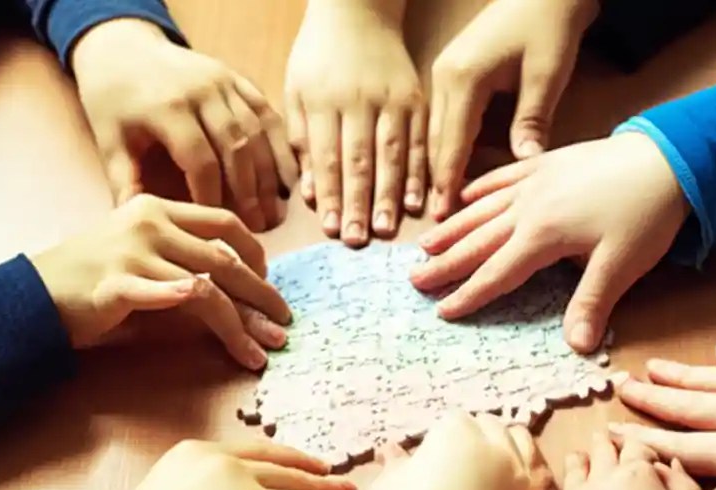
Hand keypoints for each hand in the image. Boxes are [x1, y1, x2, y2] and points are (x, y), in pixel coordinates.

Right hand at [30, 194, 288, 369]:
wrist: (28, 296)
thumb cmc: (86, 278)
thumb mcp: (136, 252)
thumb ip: (179, 255)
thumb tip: (231, 282)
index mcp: (157, 208)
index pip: (226, 223)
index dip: (257, 255)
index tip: (269, 285)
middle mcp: (149, 223)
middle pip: (226, 257)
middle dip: (263, 295)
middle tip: (285, 323)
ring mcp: (134, 252)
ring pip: (210, 284)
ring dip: (244, 322)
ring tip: (265, 348)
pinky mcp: (119, 285)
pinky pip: (176, 298)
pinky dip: (212, 320)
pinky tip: (234, 344)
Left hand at [72, 19, 297, 230]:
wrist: (125, 48)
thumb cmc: (114, 99)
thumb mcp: (109, 139)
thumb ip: (125, 181)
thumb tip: (136, 224)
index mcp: (168, 106)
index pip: (200, 160)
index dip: (212, 197)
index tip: (216, 224)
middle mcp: (202, 90)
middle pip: (237, 147)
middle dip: (250, 192)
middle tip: (259, 228)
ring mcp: (225, 82)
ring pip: (258, 133)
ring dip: (270, 176)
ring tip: (275, 213)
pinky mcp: (239, 80)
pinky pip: (268, 115)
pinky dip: (281, 149)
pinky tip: (288, 181)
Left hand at [286, 1, 425, 242]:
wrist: (358, 11)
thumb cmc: (318, 56)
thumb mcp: (296, 90)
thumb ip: (300, 140)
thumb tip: (308, 193)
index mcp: (323, 100)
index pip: (327, 157)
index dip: (330, 196)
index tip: (330, 229)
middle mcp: (359, 101)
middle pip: (359, 160)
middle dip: (358, 204)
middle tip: (358, 240)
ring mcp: (391, 99)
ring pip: (392, 154)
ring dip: (390, 196)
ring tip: (387, 229)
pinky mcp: (416, 99)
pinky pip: (419, 141)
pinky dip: (419, 173)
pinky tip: (418, 201)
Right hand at [360, 413, 550, 489]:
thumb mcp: (387, 486)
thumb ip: (397, 464)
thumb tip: (391, 450)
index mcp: (456, 431)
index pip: (454, 421)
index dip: (442, 440)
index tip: (432, 459)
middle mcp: (493, 444)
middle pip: (491, 428)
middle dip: (476, 439)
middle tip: (458, 465)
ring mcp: (516, 474)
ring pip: (522, 443)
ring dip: (508, 447)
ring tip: (490, 467)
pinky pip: (541, 476)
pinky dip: (530, 473)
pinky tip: (516, 483)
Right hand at [411, 133, 686, 352]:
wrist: (669, 155)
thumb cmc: (647, 212)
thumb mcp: (622, 264)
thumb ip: (592, 303)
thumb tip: (576, 348)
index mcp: (543, 235)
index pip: (497, 273)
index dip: (469, 295)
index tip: (443, 311)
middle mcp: (529, 206)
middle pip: (478, 240)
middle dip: (446, 263)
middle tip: (415, 280)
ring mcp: (536, 180)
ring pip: (482, 208)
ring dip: (453, 227)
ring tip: (425, 244)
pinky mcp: (548, 161)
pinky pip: (503, 176)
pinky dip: (480, 188)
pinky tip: (464, 196)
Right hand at [428, 0, 598, 215]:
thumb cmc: (549, 25)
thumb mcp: (546, 75)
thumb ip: (532, 119)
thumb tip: (523, 161)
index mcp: (464, 79)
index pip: (450, 143)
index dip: (446, 183)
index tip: (442, 217)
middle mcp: (445, 77)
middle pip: (436, 141)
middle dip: (435, 182)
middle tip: (437, 224)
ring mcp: (445, 73)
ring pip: (436, 131)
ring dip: (437, 167)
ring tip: (438, 205)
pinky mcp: (454, 72)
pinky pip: (443, 118)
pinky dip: (446, 146)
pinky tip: (449, 169)